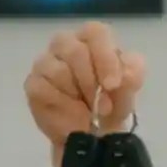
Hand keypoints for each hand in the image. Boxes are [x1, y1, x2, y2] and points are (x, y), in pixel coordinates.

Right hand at [24, 21, 146, 147]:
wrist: (94, 133)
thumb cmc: (112, 102)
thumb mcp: (129, 88)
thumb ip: (132, 74)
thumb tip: (126, 73)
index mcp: (91, 39)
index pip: (95, 32)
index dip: (105, 57)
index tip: (113, 85)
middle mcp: (65, 44)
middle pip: (75, 51)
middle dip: (92, 82)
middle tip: (103, 106)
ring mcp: (46, 62)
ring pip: (59, 71)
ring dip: (77, 95)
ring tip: (88, 110)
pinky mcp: (33, 83)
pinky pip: (43, 88)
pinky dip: (62, 104)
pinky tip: (71, 112)